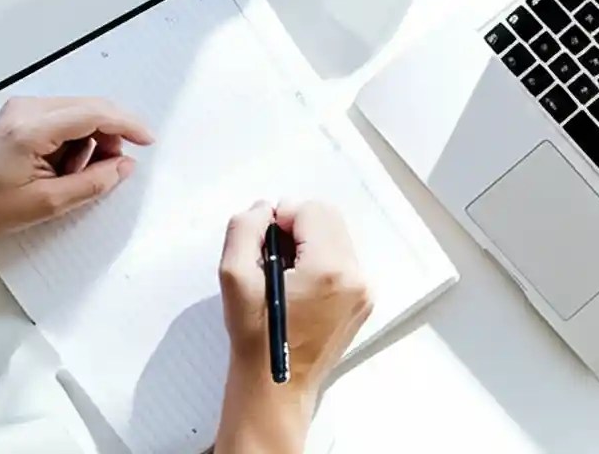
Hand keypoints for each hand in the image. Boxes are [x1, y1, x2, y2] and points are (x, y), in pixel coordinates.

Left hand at [0, 96, 153, 249]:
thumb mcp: (48, 203)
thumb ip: (94, 182)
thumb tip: (125, 165)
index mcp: (30, 129)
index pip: (93, 113)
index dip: (127, 125)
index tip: (147, 140)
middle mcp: (26, 110)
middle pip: (89, 108)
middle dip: (110, 136)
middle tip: (113, 168)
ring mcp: (22, 109)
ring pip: (80, 113)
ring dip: (90, 140)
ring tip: (74, 173)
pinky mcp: (21, 115)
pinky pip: (64, 118)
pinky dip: (74, 140)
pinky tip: (62, 165)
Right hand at [218, 200, 372, 394]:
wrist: (277, 389)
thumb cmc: (255, 338)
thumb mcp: (234, 277)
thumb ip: (245, 230)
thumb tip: (266, 209)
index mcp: (329, 270)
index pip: (311, 211)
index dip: (282, 218)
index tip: (265, 244)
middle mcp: (355, 277)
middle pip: (329, 220)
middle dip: (297, 228)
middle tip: (272, 257)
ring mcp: (364, 291)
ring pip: (337, 238)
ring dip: (309, 244)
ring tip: (284, 275)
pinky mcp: (363, 301)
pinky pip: (343, 261)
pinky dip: (321, 262)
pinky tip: (298, 288)